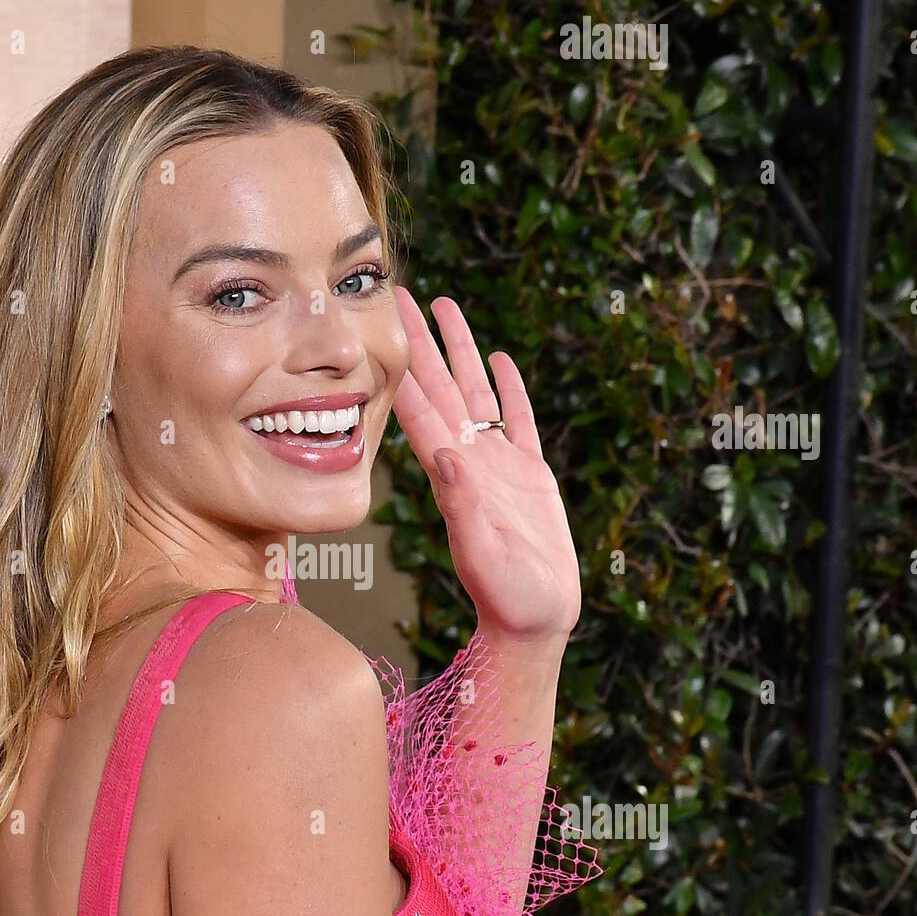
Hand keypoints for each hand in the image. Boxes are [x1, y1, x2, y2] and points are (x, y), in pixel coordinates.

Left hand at [390, 287, 580, 645]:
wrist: (534, 623)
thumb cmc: (508, 599)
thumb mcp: (483, 554)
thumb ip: (464, 506)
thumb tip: (445, 454)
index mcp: (451, 475)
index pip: (418, 408)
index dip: (401, 362)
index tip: (382, 319)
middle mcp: (467, 462)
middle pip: (440, 387)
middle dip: (421, 341)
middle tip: (400, 292)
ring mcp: (498, 467)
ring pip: (476, 394)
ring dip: (460, 352)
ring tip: (447, 308)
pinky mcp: (529, 476)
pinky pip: (518, 422)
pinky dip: (509, 390)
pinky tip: (500, 361)